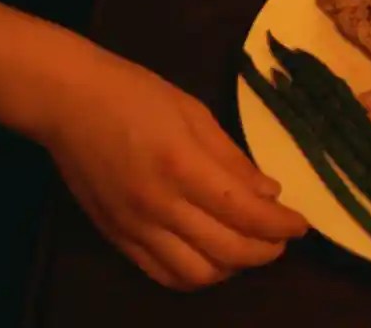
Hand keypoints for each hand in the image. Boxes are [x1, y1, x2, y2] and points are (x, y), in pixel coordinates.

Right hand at [43, 57, 307, 290]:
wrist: (68, 101)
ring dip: (232, 267)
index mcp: (184, 166)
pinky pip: (161, 274)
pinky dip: (195, 274)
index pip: (246, 213)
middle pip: (228, 251)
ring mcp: (134, 226)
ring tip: (247, 247)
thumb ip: (233, 160)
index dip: (281, 225)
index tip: (302, 224)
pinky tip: (211, 256)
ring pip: (196, 274)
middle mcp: (160, 205)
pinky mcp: (116, 236)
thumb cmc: (137, 95)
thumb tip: (270, 194)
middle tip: (281, 239)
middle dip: (266, 250)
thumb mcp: (197, 114)